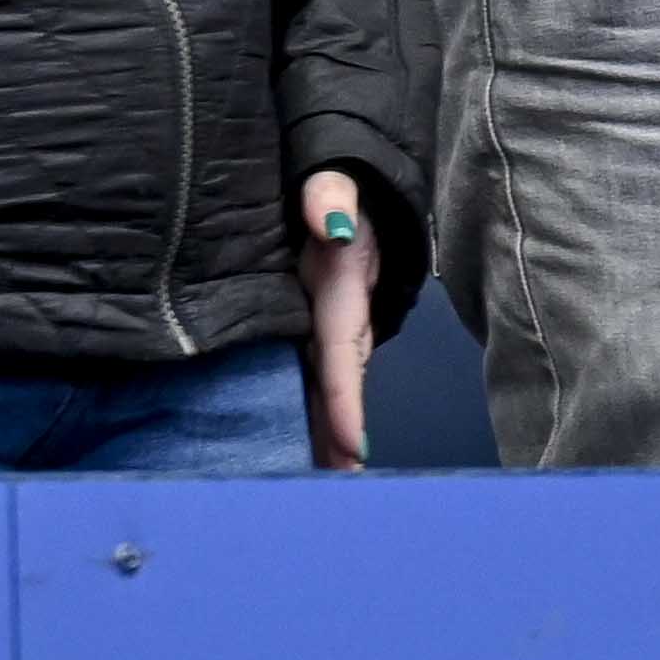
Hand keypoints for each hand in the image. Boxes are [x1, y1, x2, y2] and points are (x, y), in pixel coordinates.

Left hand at [293, 169, 375, 469]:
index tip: (354, 446)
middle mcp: (342, 310)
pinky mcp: (308, 322)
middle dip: (342, 433)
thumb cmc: (330, 180)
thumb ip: (330, 195)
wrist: (338, 176)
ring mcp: (325, 320)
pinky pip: (313, 370)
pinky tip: (304, 442)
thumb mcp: (333, 179)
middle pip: (341, 380)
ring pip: (327, 382)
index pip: (344, 348)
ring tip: (324, 481)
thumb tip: (332, 222)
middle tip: (339, 484)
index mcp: (345, 284)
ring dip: (327, 430)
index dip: (348, 399)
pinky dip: (314, 407)